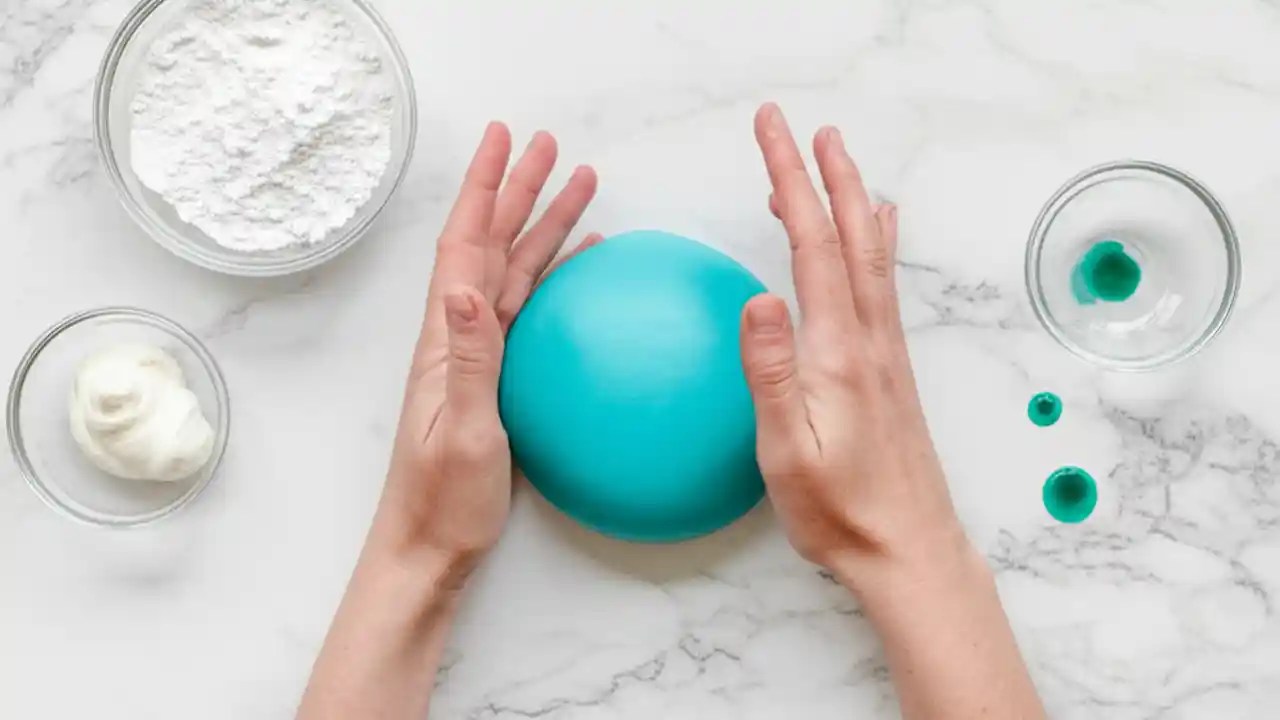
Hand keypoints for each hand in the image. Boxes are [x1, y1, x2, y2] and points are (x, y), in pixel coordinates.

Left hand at [374, 122, 597, 572]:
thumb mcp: (466, 431)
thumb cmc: (442, 500)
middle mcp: (458, 337)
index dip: (484, 189)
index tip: (505, 139)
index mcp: (446, 339)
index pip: (465, 246)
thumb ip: (471, 359)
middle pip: (492, 245)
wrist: (428, 547)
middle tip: (550, 146)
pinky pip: (529, 313)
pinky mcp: (497, 380)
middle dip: (518, 190)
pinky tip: (578, 267)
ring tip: (580, 188)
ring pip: (514, 273)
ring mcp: (478, 357)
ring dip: (542, 228)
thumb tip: (468, 287)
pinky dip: (553, 279)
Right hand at [740, 104, 967, 592]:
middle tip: (803, 127)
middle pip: (850, 235)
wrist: (910, 549)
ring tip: (833, 161)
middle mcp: (870, 339)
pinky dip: (874, 243)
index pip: (811, 244)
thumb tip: (759, 297)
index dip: (791, 178)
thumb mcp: (787, 450)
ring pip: (870, 255)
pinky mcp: (889, 370)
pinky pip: (881, 284)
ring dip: (852, 200)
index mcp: (839, 350)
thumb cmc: (841, 511)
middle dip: (826, 173)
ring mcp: (885, 352)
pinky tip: (879, 234)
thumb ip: (771, 372)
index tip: (772, 130)